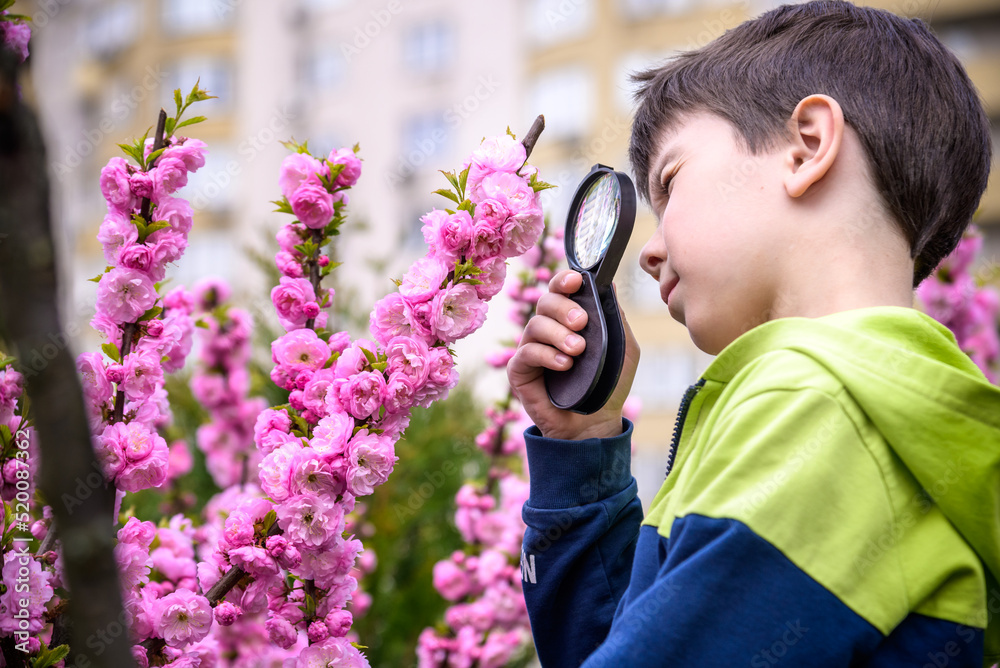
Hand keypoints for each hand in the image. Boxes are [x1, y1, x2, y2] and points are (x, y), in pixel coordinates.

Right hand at [507, 269, 639, 440]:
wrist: (596, 422)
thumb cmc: (608, 384)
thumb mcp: (622, 348)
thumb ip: (615, 318)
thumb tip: (610, 284)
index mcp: (569, 319)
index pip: (560, 290)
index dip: (564, 281)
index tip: (576, 280)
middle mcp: (547, 330)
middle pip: (545, 301)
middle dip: (564, 307)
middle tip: (582, 322)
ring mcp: (531, 349)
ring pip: (535, 324)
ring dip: (558, 334)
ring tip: (578, 350)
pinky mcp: (519, 371)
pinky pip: (526, 353)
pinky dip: (547, 355)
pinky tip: (565, 365)